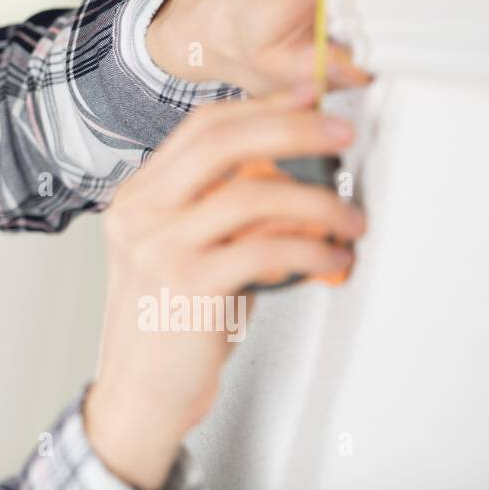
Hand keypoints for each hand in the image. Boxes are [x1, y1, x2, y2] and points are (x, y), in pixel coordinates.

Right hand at [81, 83, 366, 487]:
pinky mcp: (188, 285)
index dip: (260, 105)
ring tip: (351, 218)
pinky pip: (266, 249)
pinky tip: (333, 259)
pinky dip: (312, 250)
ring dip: (317, 201)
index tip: (309, 96)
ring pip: (251, 194)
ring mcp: (159, 247)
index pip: (200, 128)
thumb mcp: (186, 253)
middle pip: (220, 142)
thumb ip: (225, 212)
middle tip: (341, 134)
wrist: (140, 393)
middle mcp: (140, 213)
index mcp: (137, 196)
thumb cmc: (169, 324)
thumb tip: (293, 176)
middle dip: (292, 127)